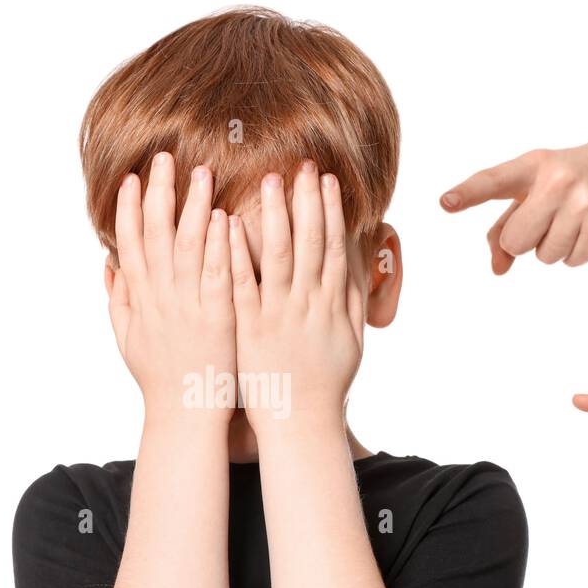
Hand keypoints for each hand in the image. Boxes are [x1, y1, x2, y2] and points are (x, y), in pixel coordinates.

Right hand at [106, 153, 235, 420]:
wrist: (185, 413)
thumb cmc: (160, 378)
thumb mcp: (128, 338)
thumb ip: (118, 299)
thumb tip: (107, 266)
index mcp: (140, 299)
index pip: (130, 244)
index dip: (129, 209)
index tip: (132, 178)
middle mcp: (160, 298)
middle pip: (155, 235)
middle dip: (159, 194)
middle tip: (165, 158)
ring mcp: (188, 306)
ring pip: (187, 247)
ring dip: (192, 208)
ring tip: (201, 173)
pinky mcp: (218, 317)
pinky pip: (216, 274)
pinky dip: (218, 245)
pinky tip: (224, 216)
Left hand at [229, 161, 362, 433]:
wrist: (301, 423)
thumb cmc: (326, 383)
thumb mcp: (351, 338)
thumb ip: (354, 295)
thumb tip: (359, 255)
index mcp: (332, 305)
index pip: (333, 247)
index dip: (330, 211)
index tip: (326, 178)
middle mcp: (309, 305)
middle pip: (309, 243)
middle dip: (306, 201)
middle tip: (300, 164)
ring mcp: (279, 316)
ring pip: (279, 257)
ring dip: (276, 215)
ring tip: (270, 179)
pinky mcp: (251, 329)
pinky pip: (243, 286)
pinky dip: (237, 254)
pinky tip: (228, 225)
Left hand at [440, 134, 587, 272]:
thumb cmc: (573, 177)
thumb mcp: (537, 186)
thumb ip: (506, 224)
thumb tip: (497, 269)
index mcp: (533, 166)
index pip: (494, 180)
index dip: (468, 193)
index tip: (445, 202)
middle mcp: (557, 181)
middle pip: (516, 241)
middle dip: (526, 239)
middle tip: (547, 217)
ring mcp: (583, 204)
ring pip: (544, 256)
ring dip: (553, 246)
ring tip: (573, 218)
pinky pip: (571, 262)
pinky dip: (577, 252)